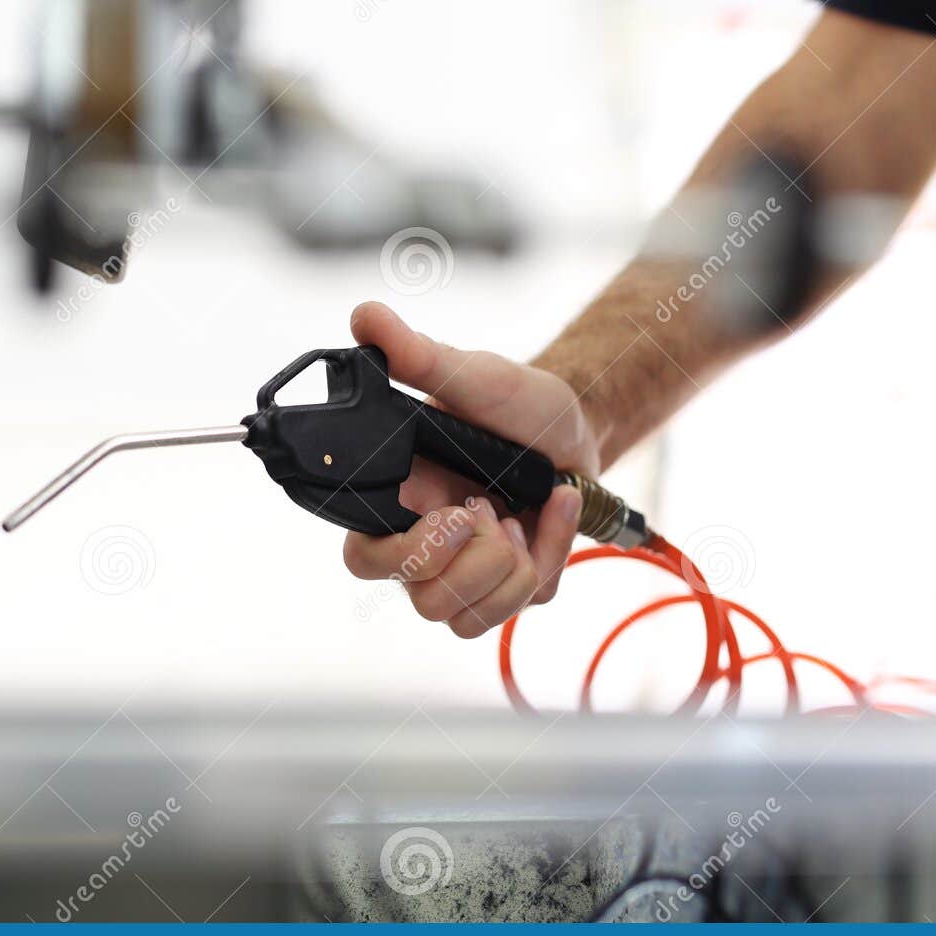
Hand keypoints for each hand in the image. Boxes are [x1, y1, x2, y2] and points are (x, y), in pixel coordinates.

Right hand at [340, 302, 599, 637]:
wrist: (572, 425)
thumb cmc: (510, 402)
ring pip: (465, 619)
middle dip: (469, 559)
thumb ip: (413, 353)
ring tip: (515, 510)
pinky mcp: (512, 587)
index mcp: (396, 504)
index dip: (402, 553)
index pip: (364, 559)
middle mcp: (424, 546)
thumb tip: (365, 317)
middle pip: (421, 600)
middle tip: (487, 507)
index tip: (448, 511)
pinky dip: (549, 550)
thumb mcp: (468, 373)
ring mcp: (467, 572)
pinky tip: (552, 507)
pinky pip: (521, 605)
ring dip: (507, 563)